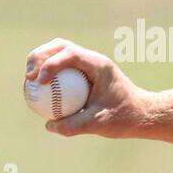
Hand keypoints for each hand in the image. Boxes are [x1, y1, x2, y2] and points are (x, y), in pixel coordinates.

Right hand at [25, 38, 151, 138]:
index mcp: (99, 65)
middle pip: (59, 46)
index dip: (49, 63)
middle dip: (39, 57)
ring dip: (41, 62)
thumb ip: (73, 125)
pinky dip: (49, 74)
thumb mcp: (99, 124)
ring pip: (59, 53)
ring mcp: (89, 65)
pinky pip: (63, 68)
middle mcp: (93, 60)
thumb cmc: (125, 118)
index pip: (69, 53)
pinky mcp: (86, 74)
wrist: (143, 115)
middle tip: (29, 77)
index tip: (40, 81)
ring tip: (30, 81)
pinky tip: (40, 91)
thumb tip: (49, 125)